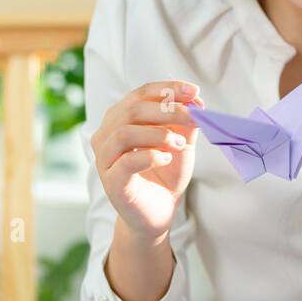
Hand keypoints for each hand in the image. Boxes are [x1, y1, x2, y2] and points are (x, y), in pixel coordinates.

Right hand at [90, 80, 203, 239]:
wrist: (159, 211)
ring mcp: (105, 159)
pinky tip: (167, 158)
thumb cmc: (166, 173)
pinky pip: (126, 162)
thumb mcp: (182, 142)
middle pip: (132, 109)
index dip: (167, 89)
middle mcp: (107, 135)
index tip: (193, 91)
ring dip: (159, 133)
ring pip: (124, 132)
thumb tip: (195, 99)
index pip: (140, 94)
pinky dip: (151, 156)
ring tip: (180, 144)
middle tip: (193, 117)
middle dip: (168, 110)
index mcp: (121, 119)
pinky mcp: (111, 182)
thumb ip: (186, 122)